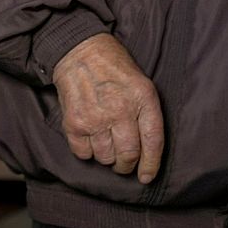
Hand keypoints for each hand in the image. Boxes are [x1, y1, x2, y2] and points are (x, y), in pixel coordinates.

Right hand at [51, 33, 165, 183]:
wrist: (80, 51)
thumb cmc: (114, 69)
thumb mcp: (142, 84)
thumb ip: (148, 114)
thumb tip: (147, 151)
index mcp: (143, 99)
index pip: (153, 142)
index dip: (151, 165)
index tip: (146, 177)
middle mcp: (120, 110)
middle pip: (128, 155)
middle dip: (126, 165)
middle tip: (124, 162)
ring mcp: (96, 117)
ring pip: (105, 157)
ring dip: (106, 156)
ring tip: (105, 142)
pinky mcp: (74, 122)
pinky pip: (83, 153)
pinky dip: (87, 151)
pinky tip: (89, 137)